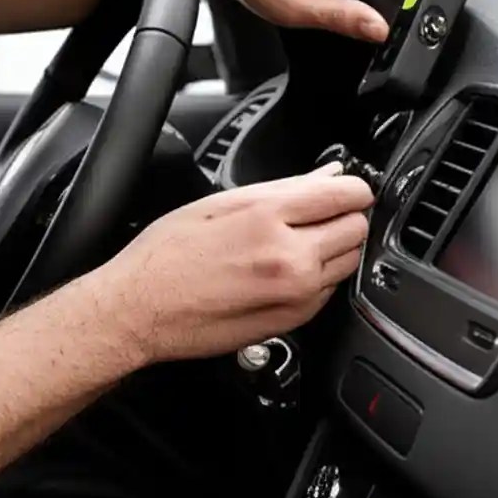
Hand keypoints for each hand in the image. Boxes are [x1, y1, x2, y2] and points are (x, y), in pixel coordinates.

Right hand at [92, 164, 373, 363]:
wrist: (140, 309)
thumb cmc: (166, 256)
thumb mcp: (221, 203)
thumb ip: (284, 188)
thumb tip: (326, 177)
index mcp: (268, 216)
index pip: (348, 195)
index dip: (354, 189)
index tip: (349, 190)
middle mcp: (289, 257)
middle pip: (357, 229)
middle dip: (344, 218)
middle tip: (318, 217)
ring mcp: (295, 294)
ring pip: (349, 262)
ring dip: (334, 250)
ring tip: (296, 244)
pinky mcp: (293, 320)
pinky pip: (330, 291)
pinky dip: (319, 278)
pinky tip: (286, 270)